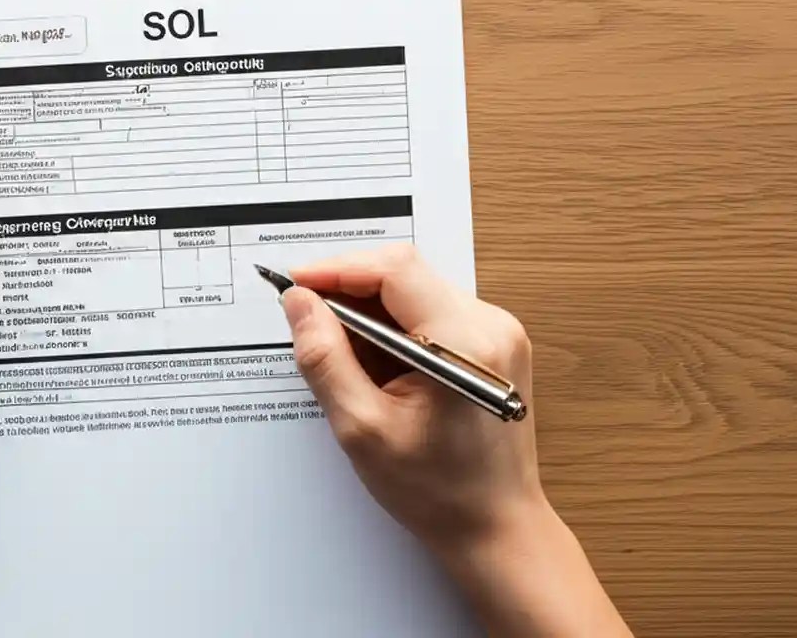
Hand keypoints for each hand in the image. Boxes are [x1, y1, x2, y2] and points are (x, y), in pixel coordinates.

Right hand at [282, 244, 631, 637]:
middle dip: (349, 288)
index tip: (298, 284)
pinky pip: (432, 309)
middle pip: (405, 273)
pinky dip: (394, 324)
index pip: (394, 271)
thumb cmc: (440, 492)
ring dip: (370, 308)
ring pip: (416, 289)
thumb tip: (300, 305)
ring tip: (343, 351)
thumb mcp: (363, 428)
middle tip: (308, 317)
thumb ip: (325, 358)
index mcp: (465, 344)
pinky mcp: (493, 342)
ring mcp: (498, 332)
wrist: (496, 527)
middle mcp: (491, 326)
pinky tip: (376, 362)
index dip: (338, 269)